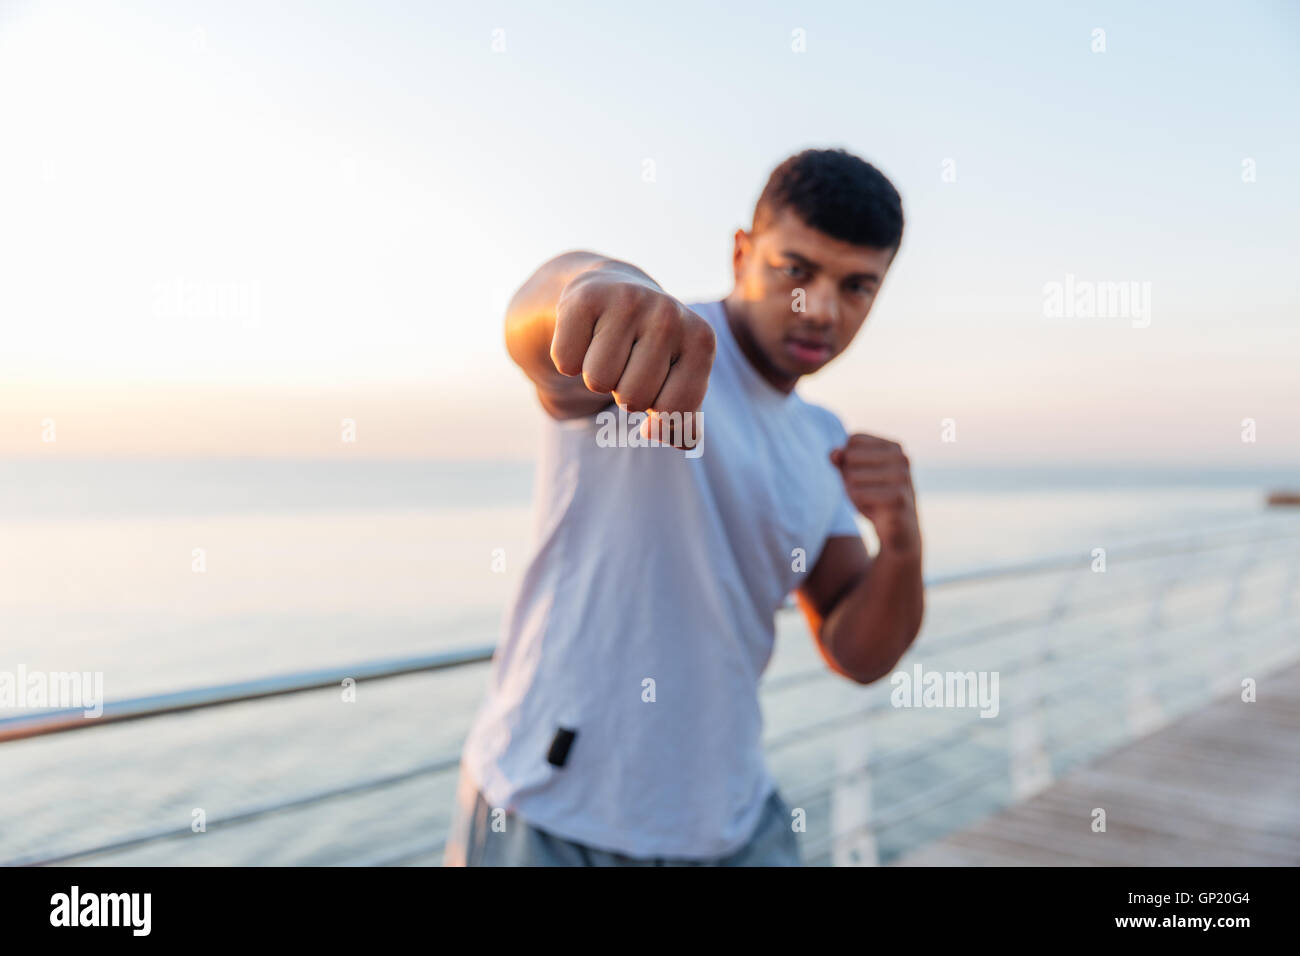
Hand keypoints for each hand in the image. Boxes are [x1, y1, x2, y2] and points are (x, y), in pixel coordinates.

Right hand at [551, 268, 715, 444]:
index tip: (659, 382)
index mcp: (701, 340)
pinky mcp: (586, 297)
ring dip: (596, 376)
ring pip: (598, 380)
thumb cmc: (649, 350)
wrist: (613, 290)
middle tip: (627, 361)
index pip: (674, 410)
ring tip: (607, 348)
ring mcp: (628, 301)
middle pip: (632, 398)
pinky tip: (585, 335)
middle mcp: (669, 314)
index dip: (658, 409)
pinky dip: (569, 360)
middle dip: (624, 391)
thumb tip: (650, 432)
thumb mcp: (677, 382)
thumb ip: (681, 423)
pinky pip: (566, 362)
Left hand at [830, 434, 920, 556]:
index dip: (849, 460)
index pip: (854, 440)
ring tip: (872, 501)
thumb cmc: (874, 499)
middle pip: (851, 456)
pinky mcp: (898, 497)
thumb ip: (842, 461)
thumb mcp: (853, 477)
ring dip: (854, 493)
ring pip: (852, 476)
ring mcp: (902, 477)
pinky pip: (858, 494)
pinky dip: (859, 504)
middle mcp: (901, 458)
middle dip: (850, 478)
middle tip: (867, 492)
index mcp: (894, 447)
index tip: (865, 476)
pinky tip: (875, 511)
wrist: (898, 533)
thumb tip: (834, 453)